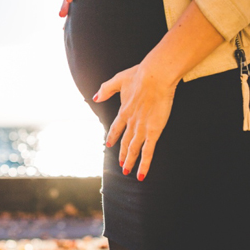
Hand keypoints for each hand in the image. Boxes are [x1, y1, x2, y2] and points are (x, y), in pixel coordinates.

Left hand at [92, 61, 176, 180]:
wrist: (155, 77)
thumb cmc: (140, 75)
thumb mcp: (119, 79)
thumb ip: (106, 89)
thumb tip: (95, 97)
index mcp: (124, 110)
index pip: (116, 127)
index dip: (113, 137)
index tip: (109, 144)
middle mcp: (131, 122)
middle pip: (125, 142)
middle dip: (122, 153)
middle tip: (120, 164)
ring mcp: (142, 128)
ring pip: (134, 150)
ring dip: (130, 161)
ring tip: (127, 170)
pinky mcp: (153, 131)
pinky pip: (148, 152)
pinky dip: (144, 164)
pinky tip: (141, 174)